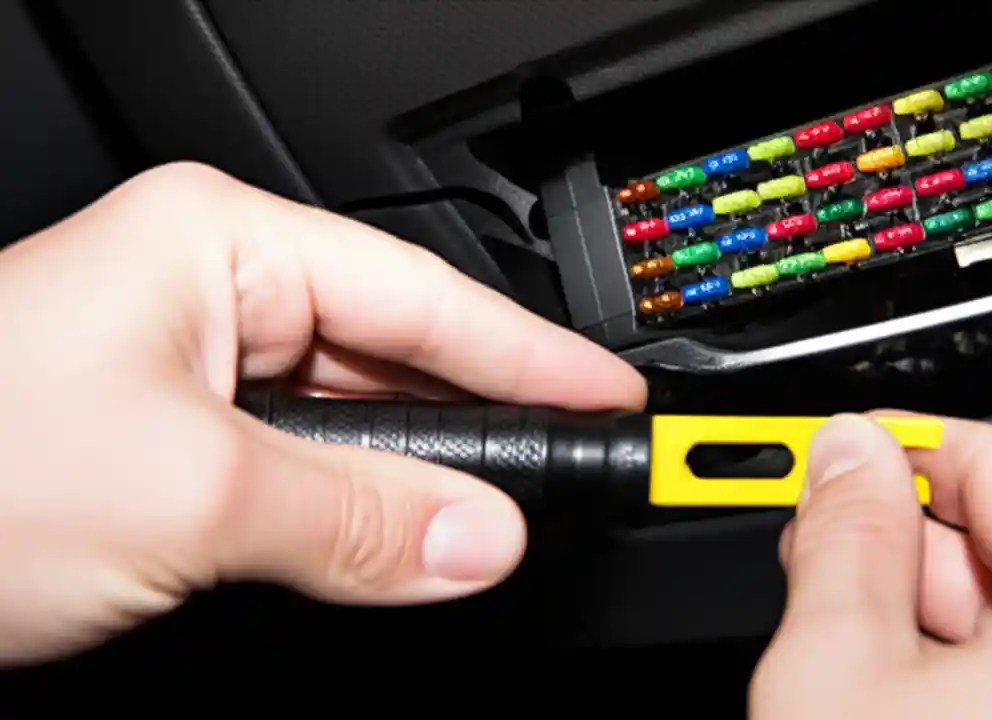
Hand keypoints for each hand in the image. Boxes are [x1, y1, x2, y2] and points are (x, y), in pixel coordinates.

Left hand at [0, 162, 645, 665]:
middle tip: (575, 480)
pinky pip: (306, 476)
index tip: (604, 401)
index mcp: (215, 245)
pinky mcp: (175, 450)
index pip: (418, 296)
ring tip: (503, 525)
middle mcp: (210, 297)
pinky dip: (360, 518)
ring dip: (419, 484)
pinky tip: (406, 545)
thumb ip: (359, 518)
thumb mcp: (185, 495)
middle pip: (395, 357)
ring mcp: (192, 376)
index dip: (525, 355)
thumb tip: (483, 537)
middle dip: (481, 426)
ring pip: (354, 427)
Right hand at [751, 413, 991, 718]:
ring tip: (850, 632)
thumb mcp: (835, 673)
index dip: (901, 445)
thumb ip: (844, 540)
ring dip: (942, 621)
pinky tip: (909, 692)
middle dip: (916, 543)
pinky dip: (991, 682)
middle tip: (826, 540)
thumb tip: (846, 460)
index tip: (841, 448)